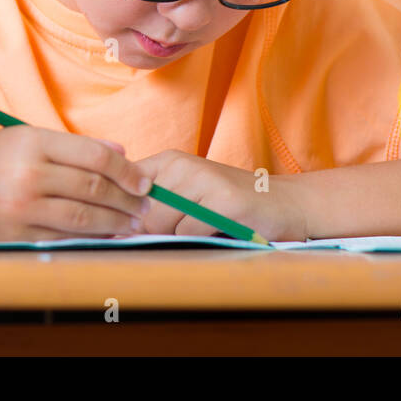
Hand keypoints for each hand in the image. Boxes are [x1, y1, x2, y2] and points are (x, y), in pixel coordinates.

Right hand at [0, 126, 153, 240]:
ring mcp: (19, 209)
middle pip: (93, 189)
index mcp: (34, 143)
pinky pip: (61, 240)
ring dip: (114, 223)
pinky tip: (103, 237)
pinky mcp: (12, 236)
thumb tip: (121, 152)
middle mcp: (28, 175)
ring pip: (82, 218)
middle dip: (126, 200)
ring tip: (131, 224)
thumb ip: (75, 146)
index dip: (126, 171)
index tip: (144, 182)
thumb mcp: (26, 138)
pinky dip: (88, 239)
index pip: (95, 157)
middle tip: (144, 206)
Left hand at [135, 149, 307, 242]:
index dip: (125, 214)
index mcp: (169, 161)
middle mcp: (183, 164)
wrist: (285, 203)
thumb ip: (153, 206)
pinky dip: (199, 239)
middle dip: (154, 232)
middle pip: (142, 211)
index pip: (124, 186)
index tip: (134, 229)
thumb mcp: (187, 195)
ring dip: (178, 236)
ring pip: (163, 223)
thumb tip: (115, 230)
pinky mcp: (223, 201)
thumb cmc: (230, 205)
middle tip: (182, 231)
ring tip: (202, 227)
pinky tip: (217, 229)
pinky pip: (188, 232)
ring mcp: (204, 179)